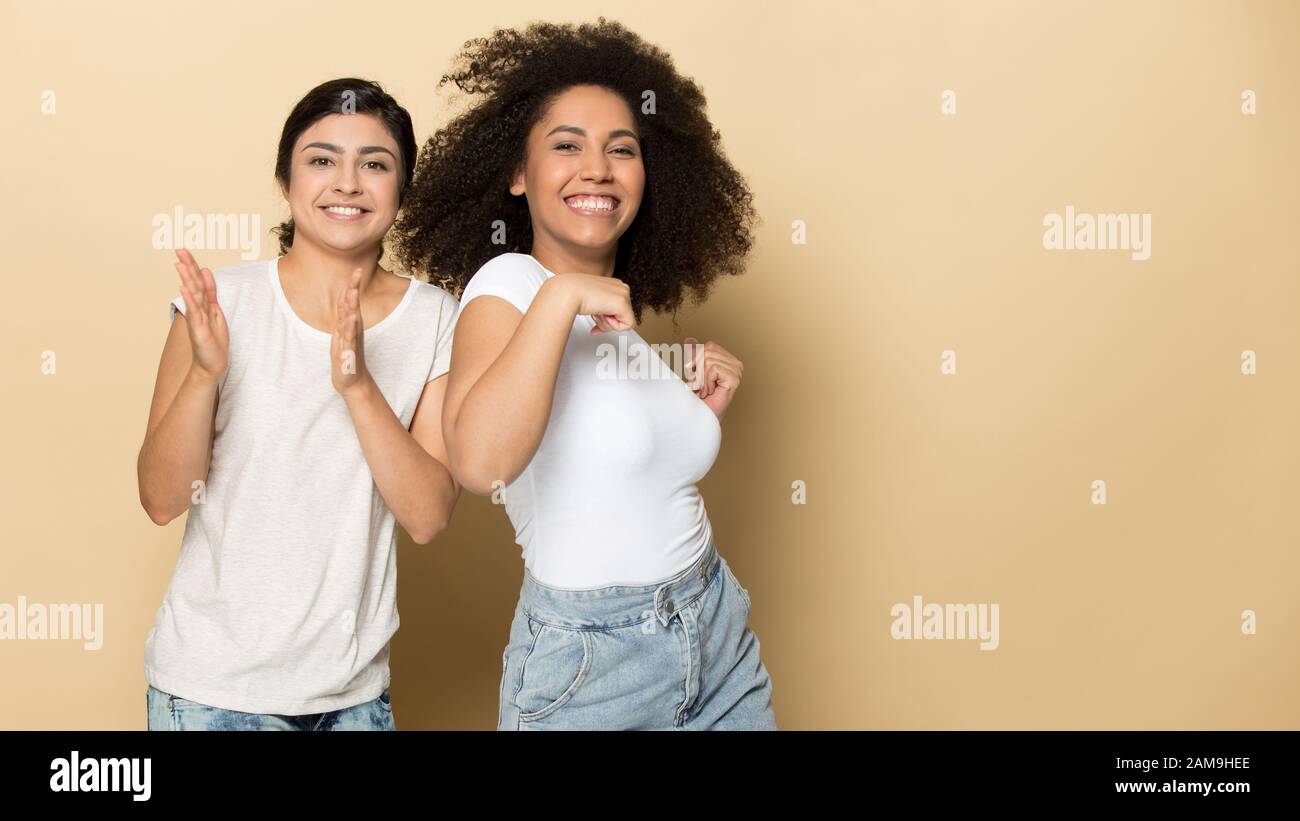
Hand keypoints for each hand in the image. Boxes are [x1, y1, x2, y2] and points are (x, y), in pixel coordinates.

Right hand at [175, 249, 228, 382]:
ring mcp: (197, 319)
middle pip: (193, 284)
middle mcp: (198, 309)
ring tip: (180, 264)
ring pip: (193, 295)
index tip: (183, 250)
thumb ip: (211, 292)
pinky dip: (189, 300)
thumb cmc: (213, 339)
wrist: (211, 364)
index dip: (192, 265)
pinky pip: (194, 312)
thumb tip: (206, 271)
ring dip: (187, 279)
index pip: (198, 280)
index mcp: (204, 304)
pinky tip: (184, 288)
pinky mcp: (198, 329)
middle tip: (179, 250)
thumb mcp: (215, 311)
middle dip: (187, 267)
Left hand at [331, 268, 370, 397]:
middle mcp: (353, 329)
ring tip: (354, 291)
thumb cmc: (346, 356)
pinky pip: (350, 338)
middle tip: (358, 272)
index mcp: (350, 324)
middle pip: (353, 306)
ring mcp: (352, 340)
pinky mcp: (349, 352)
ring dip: (353, 305)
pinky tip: (352, 319)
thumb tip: (345, 301)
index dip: (352, 285)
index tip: (356, 269)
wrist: (351, 380)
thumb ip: (344, 316)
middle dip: (354, 288)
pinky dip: (350, 328)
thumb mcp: (343, 333)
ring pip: (352, 320)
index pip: (350, 301)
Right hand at [550, 273, 634, 333]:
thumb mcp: (591, 300)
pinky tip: (600, 315)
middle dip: (608, 322)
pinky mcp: (622, 303)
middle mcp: (621, 287)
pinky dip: (612, 326)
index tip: (596, 321)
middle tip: (595, 316)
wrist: (567, 292)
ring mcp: (623, 294)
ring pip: (624, 321)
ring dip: (607, 323)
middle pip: (623, 316)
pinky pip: (627, 325)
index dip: (607, 319)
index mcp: (613, 284)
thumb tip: (604, 317)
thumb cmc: (572, 294)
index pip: (619, 308)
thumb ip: (600, 308)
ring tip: (596, 313)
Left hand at [684, 337, 742, 419]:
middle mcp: (735, 364)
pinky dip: (705, 381)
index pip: (710, 346)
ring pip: (709, 360)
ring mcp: (737, 372)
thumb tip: (690, 339)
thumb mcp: (694, 371)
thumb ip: (695, 355)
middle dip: (698, 368)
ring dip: (701, 377)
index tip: (693, 372)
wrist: (701, 415)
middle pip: (709, 350)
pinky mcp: (734, 379)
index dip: (697, 357)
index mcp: (728, 360)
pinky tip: (709, 391)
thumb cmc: (698, 396)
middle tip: (699, 384)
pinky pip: (713, 368)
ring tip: (704, 389)